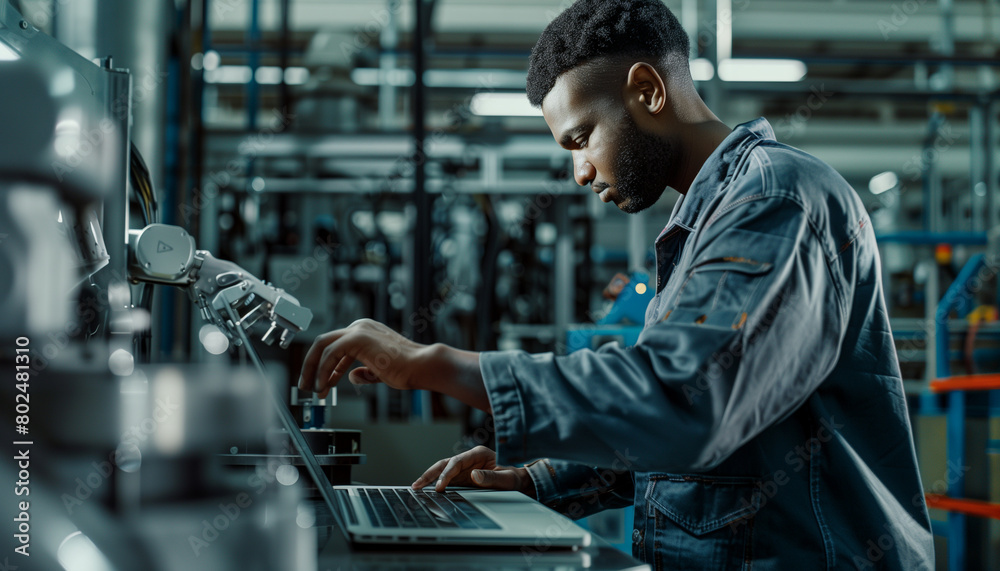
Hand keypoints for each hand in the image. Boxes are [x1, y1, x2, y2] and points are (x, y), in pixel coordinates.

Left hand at [298, 319, 424, 397]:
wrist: (420, 366)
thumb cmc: (407, 368)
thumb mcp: (379, 371)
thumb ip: (364, 372)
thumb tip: (351, 376)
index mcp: (365, 331)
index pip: (335, 347)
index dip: (325, 368)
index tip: (320, 384)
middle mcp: (360, 326)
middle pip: (323, 343)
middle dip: (311, 365)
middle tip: (306, 385)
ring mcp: (358, 329)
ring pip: (322, 346)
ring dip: (313, 369)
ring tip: (312, 389)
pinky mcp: (357, 338)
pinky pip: (330, 354)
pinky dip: (323, 371)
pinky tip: (324, 386)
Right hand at [411, 445, 536, 497]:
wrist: (520, 481)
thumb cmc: (514, 478)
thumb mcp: (506, 479)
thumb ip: (491, 477)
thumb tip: (473, 476)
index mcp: (479, 454)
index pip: (457, 462)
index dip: (447, 473)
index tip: (440, 486)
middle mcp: (469, 459)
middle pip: (446, 463)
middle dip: (430, 474)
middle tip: (417, 485)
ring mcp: (466, 467)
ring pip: (443, 470)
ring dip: (430, 478)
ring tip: (416, 487)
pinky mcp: (464, 477)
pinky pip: (448, 479)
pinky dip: (437, 484)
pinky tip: (427, 490)